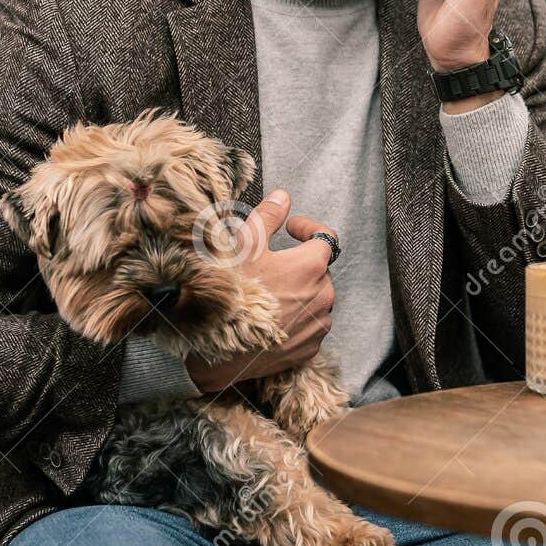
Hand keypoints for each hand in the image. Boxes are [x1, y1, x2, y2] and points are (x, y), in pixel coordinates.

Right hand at [185, 189, 337, 391]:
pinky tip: (270, 318)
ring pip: (316, 299)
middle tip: (270, 265)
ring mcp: (318, 324)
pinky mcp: (309, 348)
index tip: (291, 229)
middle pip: (319, 270)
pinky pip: (310, 326)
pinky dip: (296, 319)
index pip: (326, 238)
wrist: (219, 348)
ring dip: (299, 292)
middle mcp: (323, 295)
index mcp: (312, 266)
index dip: (307, 228)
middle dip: (299, 263)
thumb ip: (268, 216)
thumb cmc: (231, 293)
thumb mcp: (243, 244)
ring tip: (268, 294)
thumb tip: (283, 196)